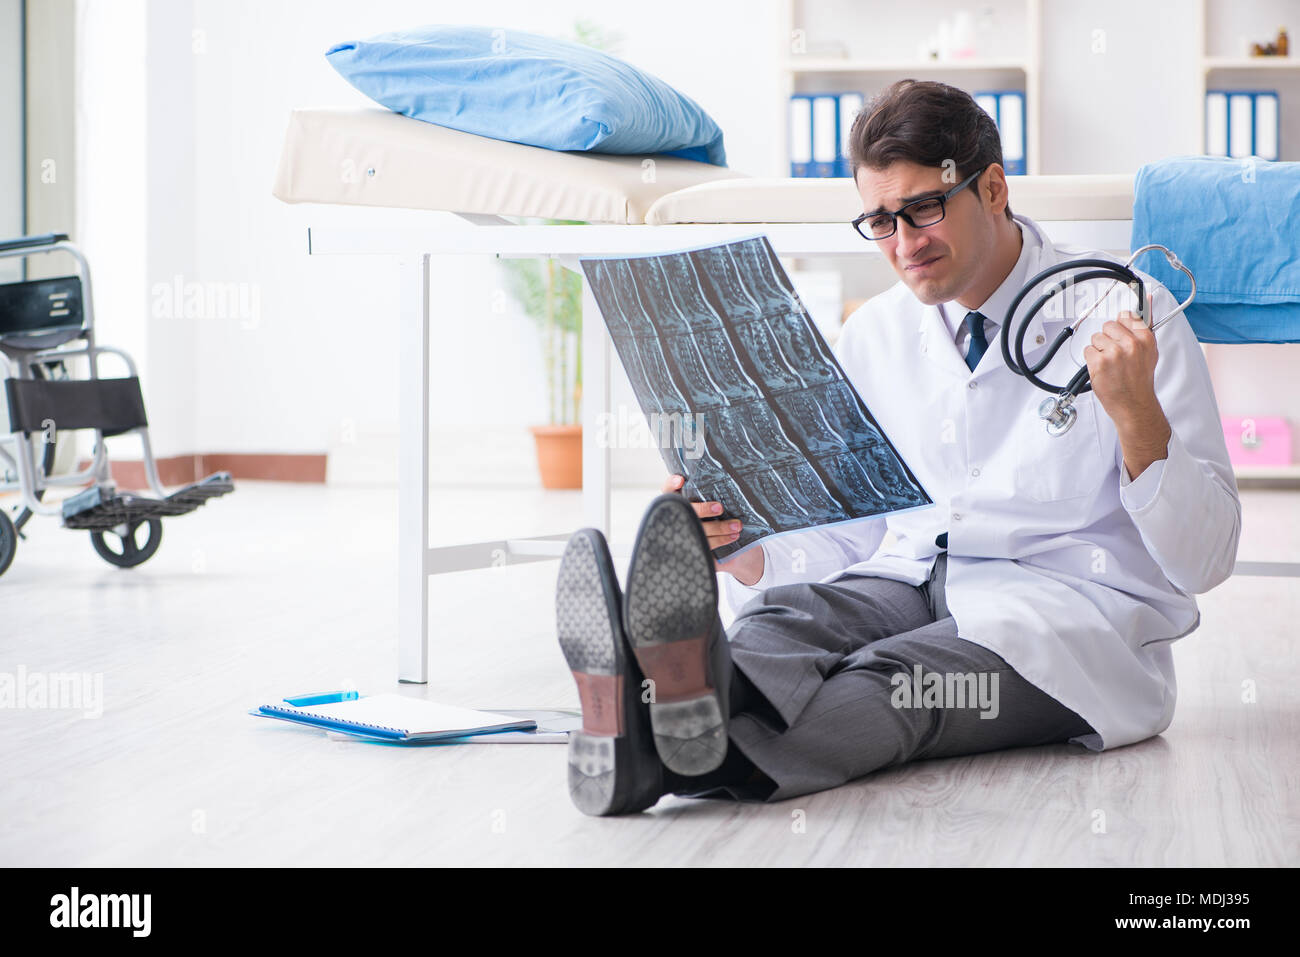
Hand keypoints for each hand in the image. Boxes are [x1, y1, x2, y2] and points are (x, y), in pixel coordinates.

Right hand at [662, 474, 763, 584]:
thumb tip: (705, 474)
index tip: (681, 480)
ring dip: (720, 528)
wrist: (694, 543)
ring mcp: (680, 533)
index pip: (667, 489)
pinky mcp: (690, 547)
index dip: (672, 484)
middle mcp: (672, 517)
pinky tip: (733, 536)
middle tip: (719, 507)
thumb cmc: (700, 511)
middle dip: (702, 510)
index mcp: (671, 501)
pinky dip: (721, 540)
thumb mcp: (697, 498)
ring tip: (737, 525)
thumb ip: (699, 487)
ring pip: (699, 531)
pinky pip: (706, 545)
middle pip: (686, 512)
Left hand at [1082, 293, 1171, 478]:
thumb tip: (1147, 299)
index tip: (1120, 334)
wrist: (1134, 404)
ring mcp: (1114, 353)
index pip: (1126, 316)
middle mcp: (1131, 344)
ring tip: (1110, 364)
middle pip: (1108, 325)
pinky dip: (1091, 361)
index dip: (1121, 326)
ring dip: (1099, 351)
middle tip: (1115, 355)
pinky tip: (1102, 370)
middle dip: (1108, 338)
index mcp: (1146, 338)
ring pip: (1096, 338)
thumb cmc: (1140, 379)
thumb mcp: (1150, 351)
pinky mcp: (1099, 363)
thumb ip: (1146, 325)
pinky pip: (1087, 351)